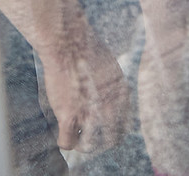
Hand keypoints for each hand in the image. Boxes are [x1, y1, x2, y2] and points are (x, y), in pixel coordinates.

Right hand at [39, 30, 129, 152]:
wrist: (68, 42)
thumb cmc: (85, 48)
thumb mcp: (110, 67)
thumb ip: (113, 86)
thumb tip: (110, 98)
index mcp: (122, 94)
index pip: (126, 125)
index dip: (115, 130)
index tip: (105, 129)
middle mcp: (110, 107)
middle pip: (111, 140)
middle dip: (102, 141)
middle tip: (91, 138)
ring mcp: (90, 113)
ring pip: (89, 145)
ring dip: (82, 144)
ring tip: (76, 137)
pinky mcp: (69, 116)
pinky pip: (67, 142)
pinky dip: (65, 141)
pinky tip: (63, 133)